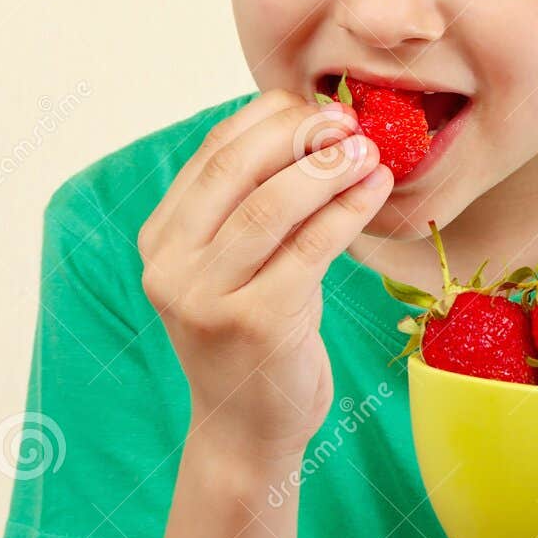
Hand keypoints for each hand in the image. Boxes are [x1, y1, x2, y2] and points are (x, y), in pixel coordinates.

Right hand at [138, 89, 393, 463]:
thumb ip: (254, 202)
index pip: (213, 151)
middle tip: (351, 123)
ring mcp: (206, 298)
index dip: (271, 118)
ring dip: (329, 168)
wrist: (247, 430)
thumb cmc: (255, 333)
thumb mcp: (238, 263)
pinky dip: (349, 210)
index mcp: (160, 238)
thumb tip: (315, 121)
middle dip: (301, 134)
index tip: (320, 107)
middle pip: (238, 169)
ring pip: (272, 206)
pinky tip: (377, 191)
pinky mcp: (254, 325)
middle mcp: (170, 266)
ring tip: (370, 152)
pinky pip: (310, 248)